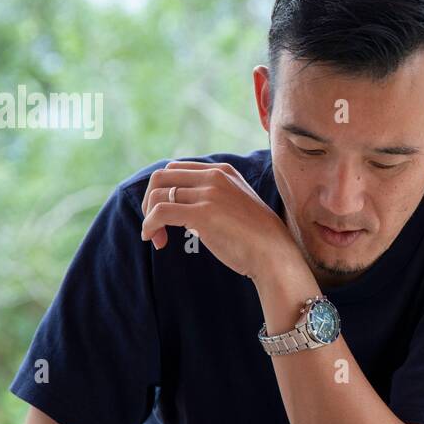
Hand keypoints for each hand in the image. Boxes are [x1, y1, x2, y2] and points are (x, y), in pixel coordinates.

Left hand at [140, 161, 295, 279]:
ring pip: (158, 195)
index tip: (165, 217)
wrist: (274, 254)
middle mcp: (214, 176)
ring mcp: (209, 193)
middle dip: (150, 201)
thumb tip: (182, 206)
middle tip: (155, 226)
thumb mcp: (236, 205)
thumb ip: (214, 197)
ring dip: (149, 218)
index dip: (164, 192)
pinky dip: (149, 225)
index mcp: (222, 171)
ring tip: (156, 238)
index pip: (176, 170)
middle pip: (161, 177)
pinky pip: (160, 212)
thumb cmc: (256, 237)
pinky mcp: (202, 213)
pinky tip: (155, 240)